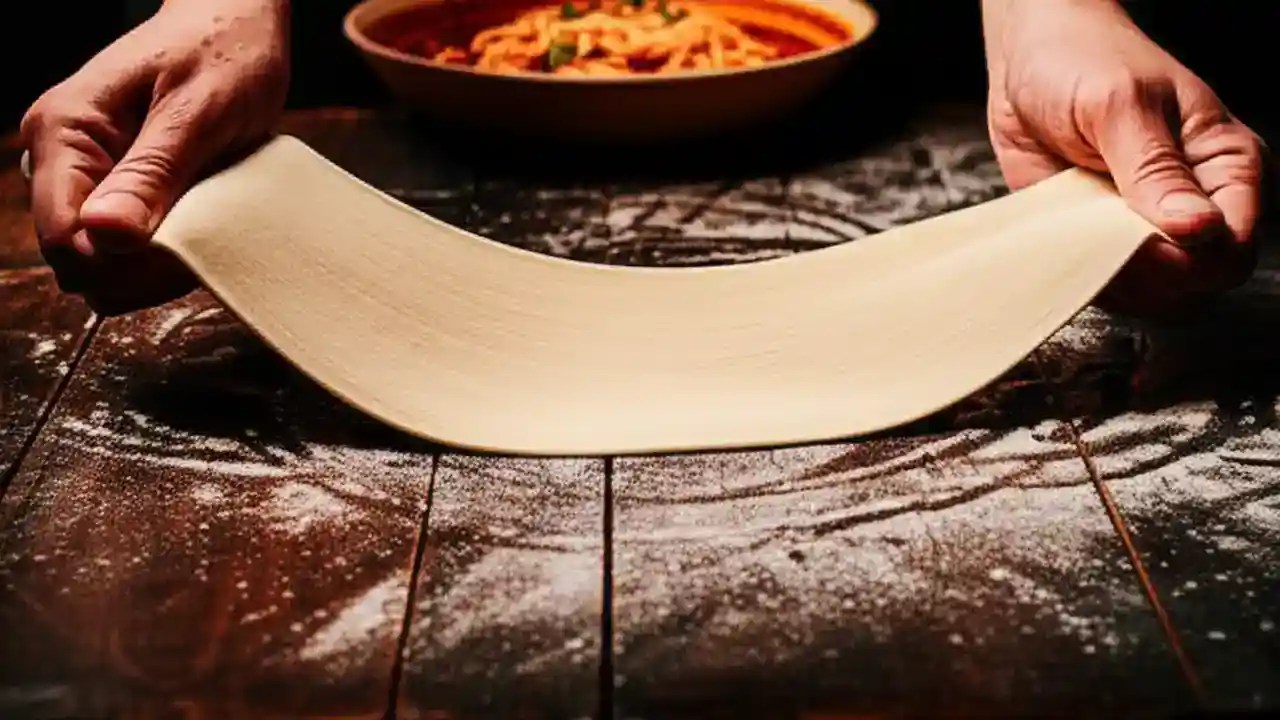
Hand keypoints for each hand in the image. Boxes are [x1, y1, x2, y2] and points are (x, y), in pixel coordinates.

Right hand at [21, 0, 289, 314]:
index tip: (179, 260)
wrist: (238, 23)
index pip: (63, 238)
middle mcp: (62, 154)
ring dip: (154, 268)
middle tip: (203, 249)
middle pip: (79, 259)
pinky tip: (202, 232)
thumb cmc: (224, 52)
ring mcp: (89, 172)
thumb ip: (153, 172)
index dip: (118, 268)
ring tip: (207, 234)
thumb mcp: (199, 112)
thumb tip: (107, 237)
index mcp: (65, 131)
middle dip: (137, 273)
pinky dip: (165, 254)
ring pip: (104, 262)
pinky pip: (128, 246)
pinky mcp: (119, 184)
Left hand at [982, 0, 1265, 316]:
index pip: (1233, 247)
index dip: (1187, 259)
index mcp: (1228, 167)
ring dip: (1113, 278)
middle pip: (1197, 283)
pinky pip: (1108, 287)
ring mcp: (1150, 229)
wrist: (1030, 60)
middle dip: (1148, 275)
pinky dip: (1085, 274)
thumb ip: (1154, 169)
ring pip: (1154, 296)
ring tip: (1080, 224)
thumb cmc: (1085, 63)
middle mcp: (1198, 205)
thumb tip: (1197, 229)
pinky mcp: (1104, 240)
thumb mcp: (1120, 105)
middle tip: (1097, 231)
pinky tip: (1068, 236)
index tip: (1136, 236)